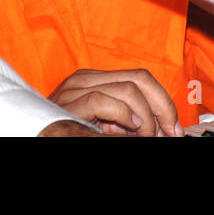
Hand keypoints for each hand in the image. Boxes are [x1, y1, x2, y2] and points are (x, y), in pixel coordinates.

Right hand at [48, 68, 183, 136]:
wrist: (38, 135)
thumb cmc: (69, 132)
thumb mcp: (105, 126)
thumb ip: (129, 120)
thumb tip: (164, 128)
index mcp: (96, 81)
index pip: (142, 78)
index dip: (164, 102)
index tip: (175, 129)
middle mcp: (85, 79)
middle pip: (141, 78)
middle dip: (163, 106)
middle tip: (169, 133)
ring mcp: (74, 90)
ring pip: (128, 88)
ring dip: (145, 119)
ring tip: (143, 137)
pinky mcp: (66, 105)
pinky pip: (102, 100)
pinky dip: (123, 115)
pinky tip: (128, 129)